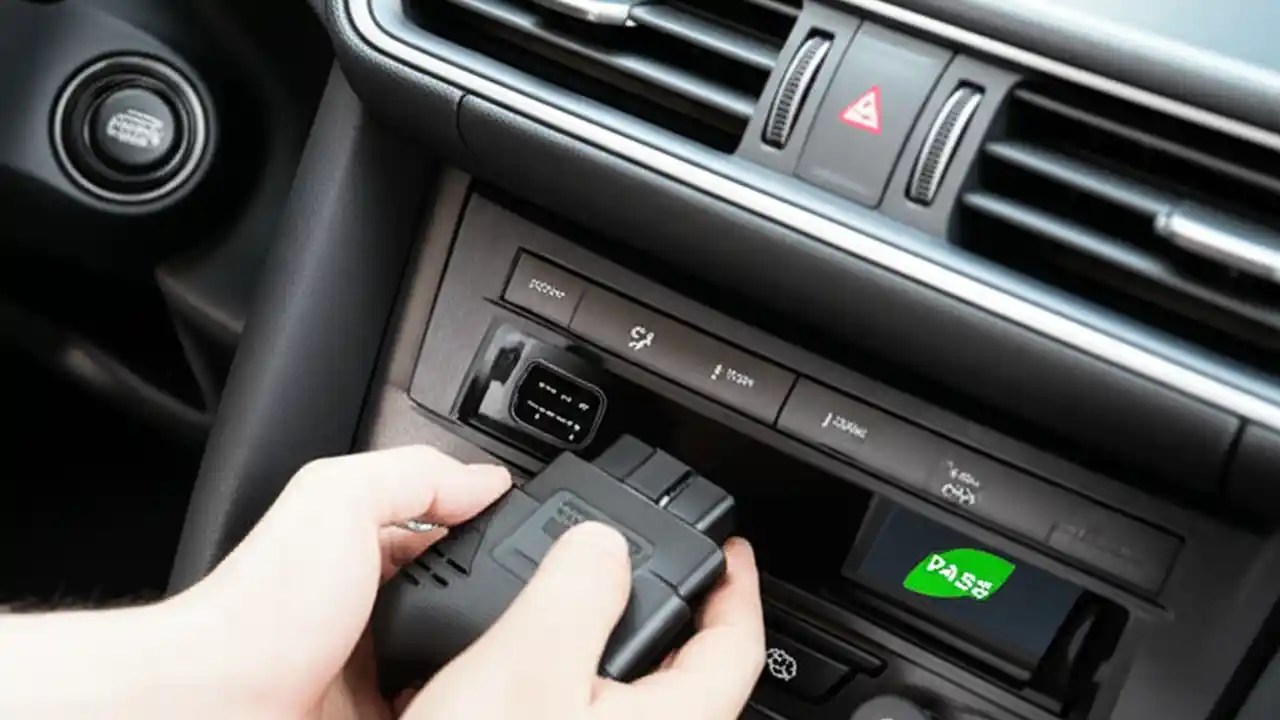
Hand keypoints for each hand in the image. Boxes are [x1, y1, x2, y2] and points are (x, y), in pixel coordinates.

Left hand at [173, 445, 512, 719]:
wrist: (219, 704)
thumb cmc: (258, 608)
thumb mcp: (336, 500)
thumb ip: (410, 476)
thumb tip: (484, 478)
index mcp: (363, 558)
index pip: (449, 540)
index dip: (493, 541)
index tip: (543, 550)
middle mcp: (371, 618)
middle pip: (461, 610)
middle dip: (499, 616)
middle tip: (541, 621)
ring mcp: (377, 679)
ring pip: (456, 668)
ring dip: (480, 667)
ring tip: (520, 668)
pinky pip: (438, 711)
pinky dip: (458, 708)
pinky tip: (476, 703)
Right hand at [402, 522, 764, 719]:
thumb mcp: (528, 669)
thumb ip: (577, 594)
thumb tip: (605, 545)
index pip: (737, 644)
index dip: (736, 586)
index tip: (730, 549)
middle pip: (682, 672)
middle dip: (663, 612)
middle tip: (638, 565)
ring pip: (625, 699)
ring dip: (602, 648)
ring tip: (567, 609)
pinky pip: (577, 718)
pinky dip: (562, 685)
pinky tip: (517, 677)